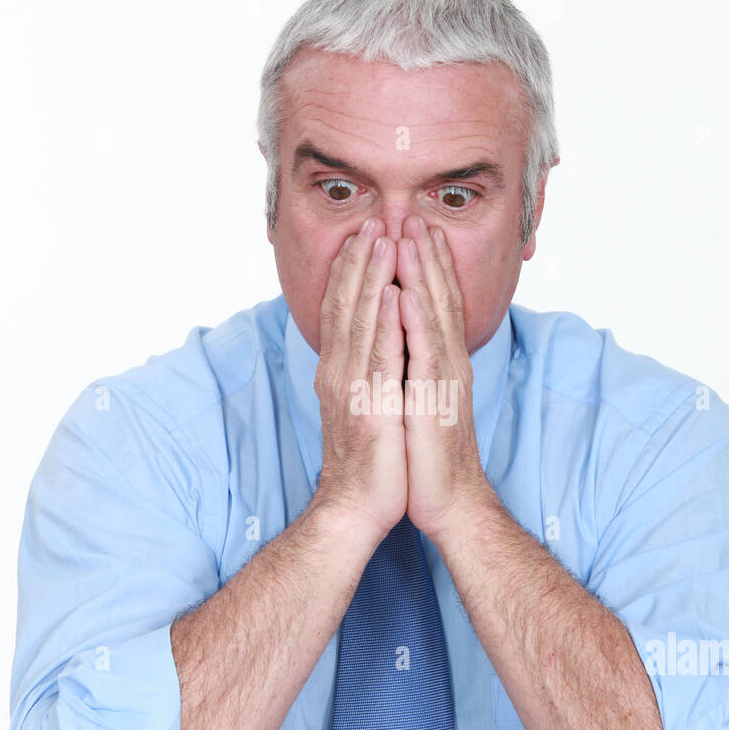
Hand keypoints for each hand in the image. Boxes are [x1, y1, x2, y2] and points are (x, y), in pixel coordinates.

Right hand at [312, 218, 406, 544]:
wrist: (355, 509)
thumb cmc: (368, 462)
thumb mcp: (365, 407)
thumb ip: (366, 373)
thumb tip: (376, 344)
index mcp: (340, 371)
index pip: (343, 312)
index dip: (352, 272)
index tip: (365, 236)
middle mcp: (339, 373)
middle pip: (346, 307)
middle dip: (360, 261)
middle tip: (373, 220)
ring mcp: (351, 389)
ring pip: (359, 322)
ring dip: (370, 278)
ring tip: (382, 239)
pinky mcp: (368, 408)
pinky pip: (377, 357)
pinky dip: (382, 322)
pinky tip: (389, 293)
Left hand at [396, 215, 489, 539]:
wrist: (448, 499)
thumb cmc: (429, 453)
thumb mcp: (420, 398)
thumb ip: (415, 364)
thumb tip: (401, 335)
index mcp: (440, 361)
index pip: (433, 302)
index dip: (424, 264)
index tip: (411, 227)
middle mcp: (447, 363)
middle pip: (437, 298)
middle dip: (424, 255)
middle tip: (412, 214)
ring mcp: (444, 382)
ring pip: (434, 318)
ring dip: (422, 276)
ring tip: (411, 238)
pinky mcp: (435, 403)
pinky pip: (426, 356)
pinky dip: (416, 324)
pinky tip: (406, 296)